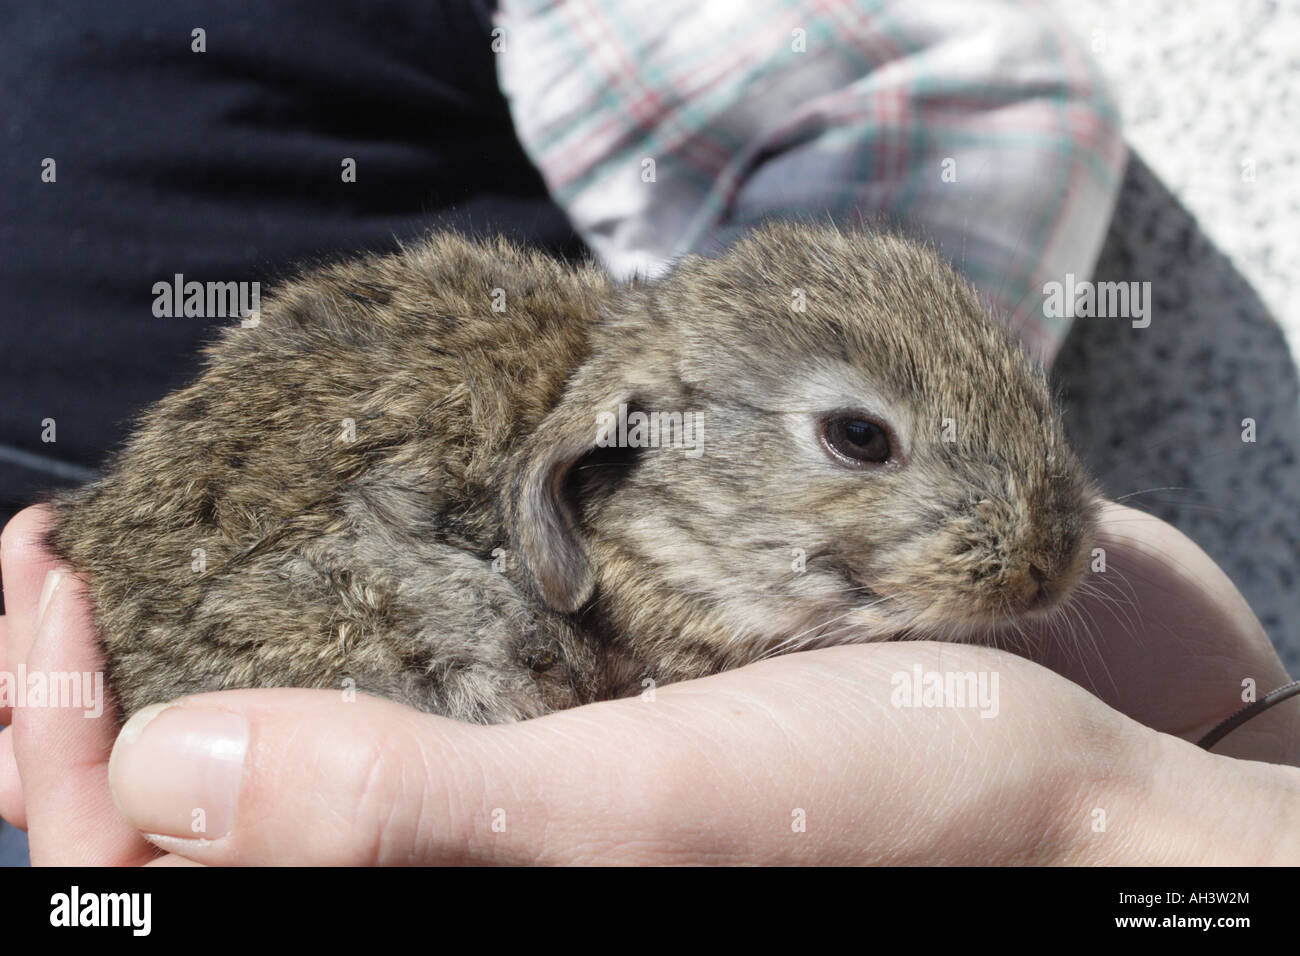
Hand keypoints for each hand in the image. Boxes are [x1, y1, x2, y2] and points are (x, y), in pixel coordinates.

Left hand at [3, 502, 1298, 864]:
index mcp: (444, 928)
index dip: (61, 749)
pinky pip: (388, 713)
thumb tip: (155, 772)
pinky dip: (310, 633)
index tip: (45, 579)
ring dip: (190, 658)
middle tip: (60, 553)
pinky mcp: (558, 760)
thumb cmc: (887, 810)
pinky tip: (302, 555)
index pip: (167, 879)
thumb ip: (417, 821)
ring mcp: (504, 828)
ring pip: (286, 768)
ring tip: (144, 546)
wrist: (1035, 777)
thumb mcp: (648, 820)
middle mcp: (460, 887)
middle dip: (91, 699)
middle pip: (202, 833)